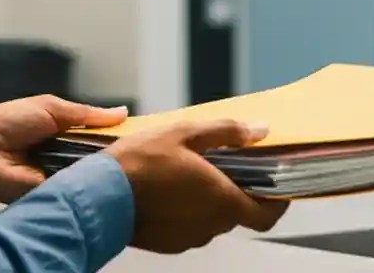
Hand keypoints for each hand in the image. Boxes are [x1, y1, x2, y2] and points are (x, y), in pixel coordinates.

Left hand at [0, 95, 127, 203]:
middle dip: (113, 153)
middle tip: (137, 149)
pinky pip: (76, 188)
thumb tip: (122, 112)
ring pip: (90, 172)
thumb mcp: (51, 108)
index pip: (98, 137)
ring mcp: (60, 175)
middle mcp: (65, 155)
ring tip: (121, 161)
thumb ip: (87, 114)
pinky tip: (100, 176)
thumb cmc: (8, 122)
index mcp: (64, 132)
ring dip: (100, 167)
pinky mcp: (53, 193)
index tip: (139, 135)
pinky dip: (85, 182)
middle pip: (98, 156)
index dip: (116, 136)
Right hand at [104, 120, 289, 253]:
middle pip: (237, 212)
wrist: (96, 198)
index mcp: (223, 201)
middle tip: (221, 164)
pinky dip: (187, 210)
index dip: (277, 202)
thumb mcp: (185, 134)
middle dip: (235, 189)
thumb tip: (259, 130)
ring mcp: (188, 238)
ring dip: (208, 200)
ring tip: (189, 173)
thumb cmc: (140, 164)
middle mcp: (210, 226)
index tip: (276, 186)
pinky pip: (188, 226)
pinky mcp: (168, 243)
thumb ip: (226, 132)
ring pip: (211, 219)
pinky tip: (169, 190)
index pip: (267, 215)